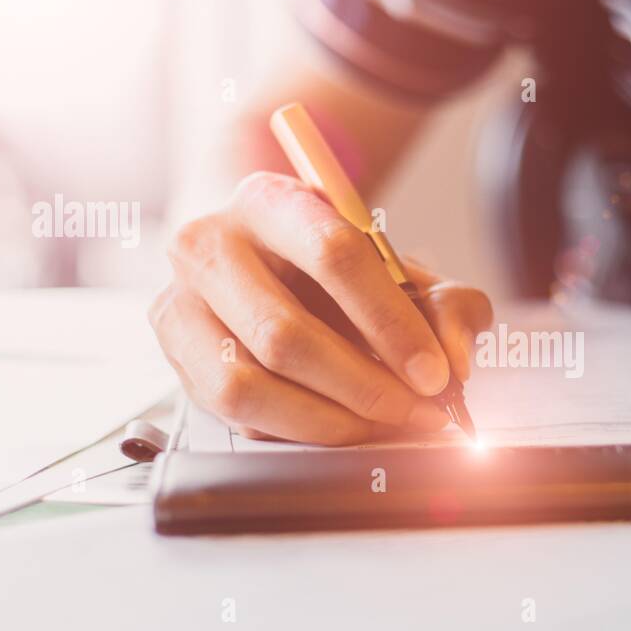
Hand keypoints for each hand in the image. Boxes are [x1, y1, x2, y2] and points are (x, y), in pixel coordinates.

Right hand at [149, 171, 492, 444]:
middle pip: (285, 334)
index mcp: (270, 199)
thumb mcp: (399, 268)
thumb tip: (457, 359)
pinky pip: (236, 413)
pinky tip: (343, 426)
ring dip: (329, 421)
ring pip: (248, 383)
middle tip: (418, 412)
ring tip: (383, 425)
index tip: (436, 373)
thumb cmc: (334, 266)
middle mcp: (209, 243)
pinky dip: (298, 431)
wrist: (256, 256)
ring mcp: (178, 302)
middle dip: (364, 387)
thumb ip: (446, 305)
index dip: (390, 322)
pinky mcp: (174, 356)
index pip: (333, 255)